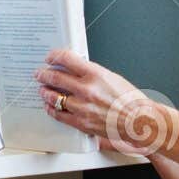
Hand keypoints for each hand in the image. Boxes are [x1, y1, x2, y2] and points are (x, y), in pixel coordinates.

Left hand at [37, 50, 178, 155]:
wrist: (139, 121)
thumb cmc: (130, 100)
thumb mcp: (112, 78)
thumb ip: (92, 74)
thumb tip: (76, 70)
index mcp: (96, 74)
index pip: (67, 59)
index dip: (54, 56)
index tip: (50, 57)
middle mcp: (87, 89)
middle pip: (56, 77)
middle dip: (44, 74)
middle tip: (40, 74)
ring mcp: (83, 107)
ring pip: (54, 97)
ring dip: (45, 92)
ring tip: (43, 90)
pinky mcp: (81, 122)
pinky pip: (59, 114)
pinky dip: (52, 109)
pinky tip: (50, 106)